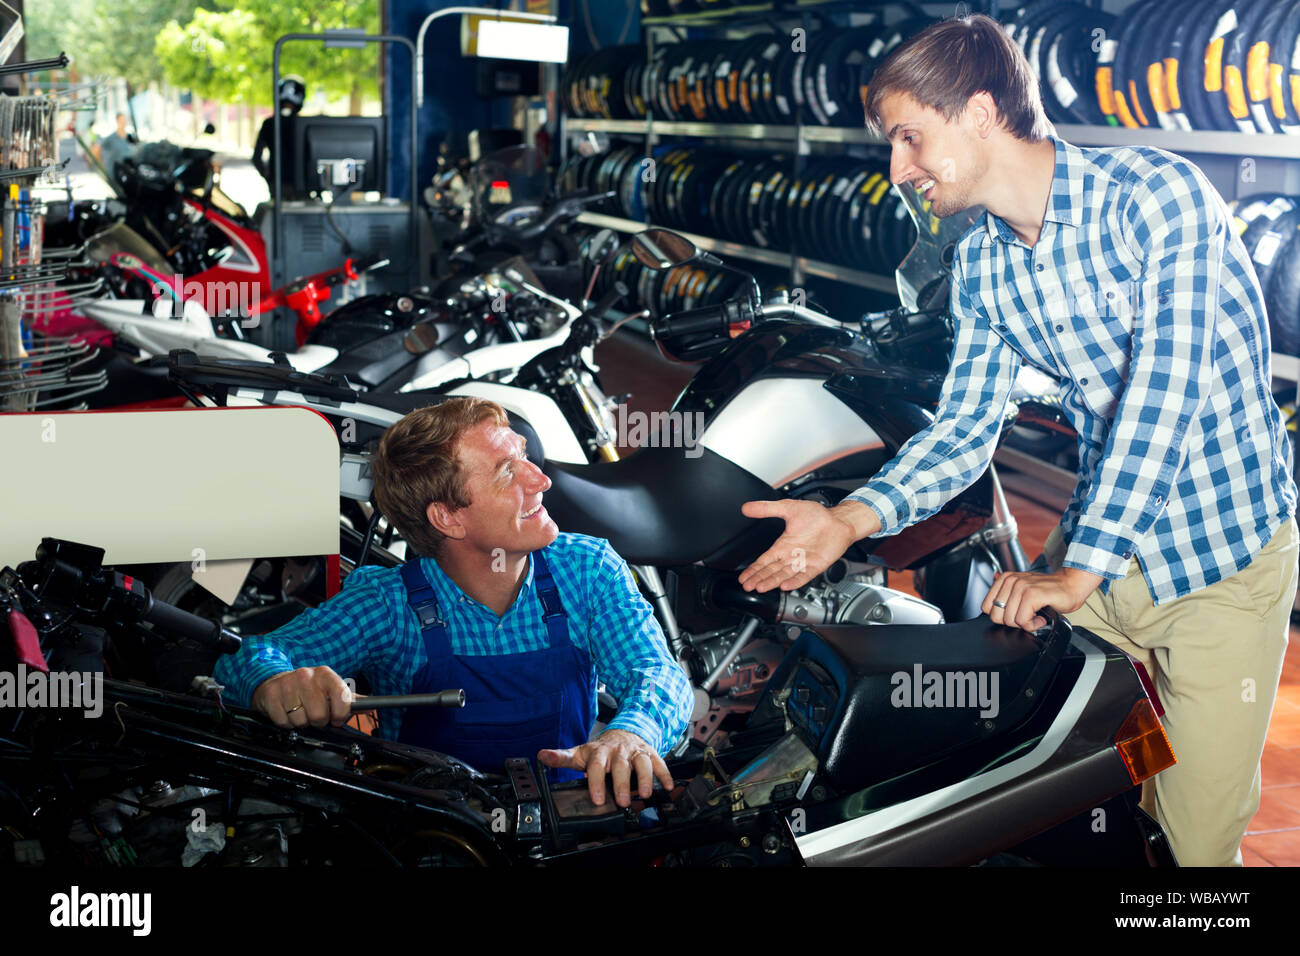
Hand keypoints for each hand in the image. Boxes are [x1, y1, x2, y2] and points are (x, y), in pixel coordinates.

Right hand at [252, 666, 353, 728]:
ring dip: (300, 722)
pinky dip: (285, 723)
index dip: (340, 714)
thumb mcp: (330, 690)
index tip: (336, 719)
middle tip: (313, 714)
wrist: (277, 682)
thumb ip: (349, 699)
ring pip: (300, 720)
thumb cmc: (308, 690)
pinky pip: (283, 722)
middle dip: (317, 721)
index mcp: (325, 674)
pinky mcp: (271, 694)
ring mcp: (287, 684)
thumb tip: (371, 706)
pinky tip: (286, 712)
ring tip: (298, 711)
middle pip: (319, 715)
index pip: (341, 698)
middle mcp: (306, 675)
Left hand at [537, 728, 672, 807]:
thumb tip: (542, 756)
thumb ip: (562, 757)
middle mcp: (618, 752)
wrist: (624, 732)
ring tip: (644, 794)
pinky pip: (659, 762)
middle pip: (620, 766)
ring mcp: (635, 751)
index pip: (596, 766)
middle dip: (621, 784)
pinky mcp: (650, 753)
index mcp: (599, 752)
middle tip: (622, 802)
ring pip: (642, 762)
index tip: (598, 798)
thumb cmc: (600, 750)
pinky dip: (665, 774)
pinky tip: (668, 786)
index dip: (596, 782)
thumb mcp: (580, 753)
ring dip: (645, 778)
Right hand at [737, 499, 878, 592]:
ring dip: (772, 581)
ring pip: (784, 575)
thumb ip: (767, 508)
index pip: (764, 560)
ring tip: (760, 587)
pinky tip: (785, 586)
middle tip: (747, 586)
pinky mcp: (816, 565)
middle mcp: (791, 555)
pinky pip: (804, 576)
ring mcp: (803, 562)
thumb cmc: (817, 515)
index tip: (743, 577)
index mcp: (783, 545)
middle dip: (758, 578)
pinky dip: (794, 581)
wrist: (838, 520)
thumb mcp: (788, 508)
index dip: (753, 569)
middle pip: (771, 570)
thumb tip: (747, 507)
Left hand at [981, 567, 1102, 630]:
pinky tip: (1041, 617)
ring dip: (1026, 623)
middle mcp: (1011, 581)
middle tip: (1027, 614)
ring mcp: (1021, 587)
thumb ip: (1007, 587)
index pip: (986, 608)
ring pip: (1010, 620)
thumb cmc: (1049, 590)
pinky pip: (1023, 621)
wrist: (1071, 585)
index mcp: (1005, 579)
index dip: (1002, 616)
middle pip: (997, 616)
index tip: (1016, 612)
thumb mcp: (1024, 587)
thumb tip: (993, 578)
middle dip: (1013, 622)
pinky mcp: (1033, 595)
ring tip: (1036, 614)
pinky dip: (1033, 625)